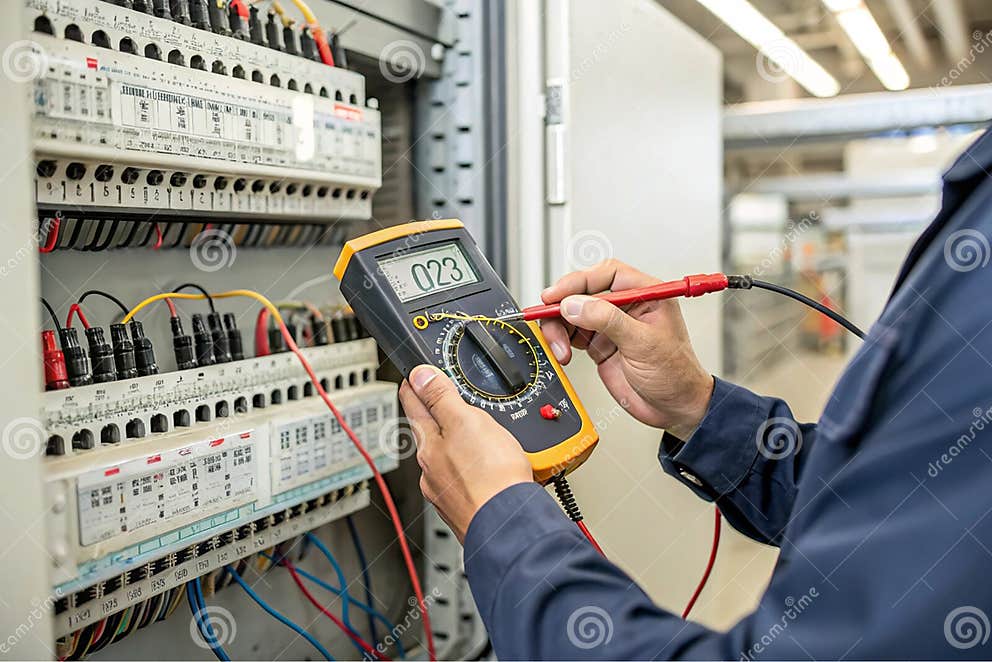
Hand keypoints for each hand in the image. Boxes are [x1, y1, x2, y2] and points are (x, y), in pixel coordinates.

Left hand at [398, 365, 533, 541]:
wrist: (510, 526)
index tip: (413, 375)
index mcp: (429, 444)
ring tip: (476, 435)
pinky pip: (469, 479)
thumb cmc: (490, 478)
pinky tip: (490, 469)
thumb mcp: (467, 422)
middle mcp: (432, 469)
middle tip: (446, 398)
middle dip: (439, 415)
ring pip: (450, 458)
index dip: (415, 384)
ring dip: (459, 444)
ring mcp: (449, 490)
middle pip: (431, 432)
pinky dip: (475, 469)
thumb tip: (419, 375)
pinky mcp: (469, 505)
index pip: (414, 405)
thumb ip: (442, 398)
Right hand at [541, 259, 713, 438]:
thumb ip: (607, 320)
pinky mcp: (601, 345)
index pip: (606, 275)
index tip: (557, 295)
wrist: (675, 409)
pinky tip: (563, 353)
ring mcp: (611, 326)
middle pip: (584, 293)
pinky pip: (572, 335)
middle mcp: (626, 307)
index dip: (578, 281)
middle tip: (548, 318)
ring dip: (559, 328)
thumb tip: (575, 305)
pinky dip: (561, 342)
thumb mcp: (643, 343)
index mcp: (646, 295)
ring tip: (559, 347)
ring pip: (573, 314)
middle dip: (562, 306)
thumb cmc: (676, 374)